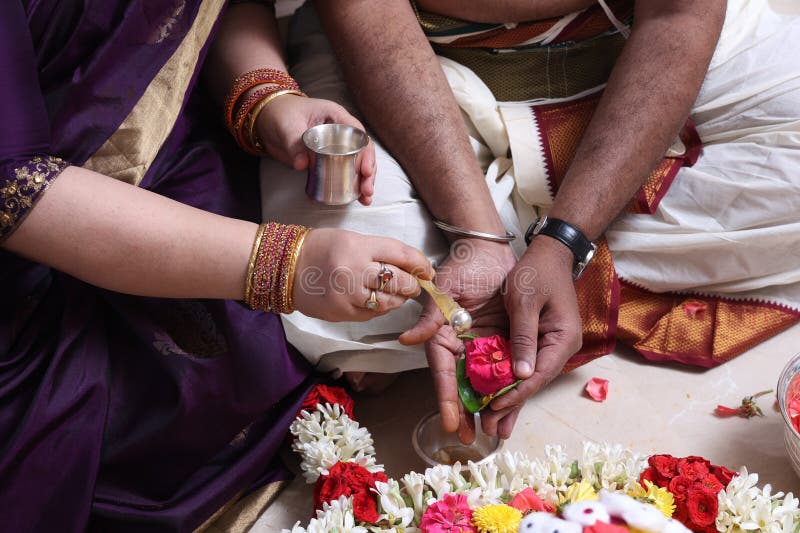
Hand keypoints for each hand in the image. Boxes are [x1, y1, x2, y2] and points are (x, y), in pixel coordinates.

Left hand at [256, 95, 376, 204]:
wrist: (265, 121)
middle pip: (362, 152)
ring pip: (355, 165)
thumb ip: (294, 143)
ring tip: (365, 199)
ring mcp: (334, 147)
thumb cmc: (279, 114)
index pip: (358, 135)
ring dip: (361, 182)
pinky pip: (339, 173)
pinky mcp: (326, 160)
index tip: (365, 170)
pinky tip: (351, 199)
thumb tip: (302, 165)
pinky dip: (346, 186)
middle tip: (366, 190)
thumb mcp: (286, 125)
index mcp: (336, 117)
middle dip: (368, 173)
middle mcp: (340, 132)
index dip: (366, 152)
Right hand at [292, 228, 433, 320]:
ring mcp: (348, 294)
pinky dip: (381, 308)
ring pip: (389, 301)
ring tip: (399, 294)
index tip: (426, 269)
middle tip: (415, 284)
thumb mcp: (351, 239)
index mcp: (358, 246)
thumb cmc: (320, 249)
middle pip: (399, 281)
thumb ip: (379, 251)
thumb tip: (410, 265)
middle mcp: (354, 270)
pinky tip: (378, 301)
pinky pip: (372, 313)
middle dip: (413, 284)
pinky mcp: (343, 312)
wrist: (286, 268)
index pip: (401, 254)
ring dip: (399, 299)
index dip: (420, 263)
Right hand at [399, 238, 515, 441]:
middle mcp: (461, 346)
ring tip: (494, 431)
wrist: (492, 251)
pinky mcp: (504, 342)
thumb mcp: (443, 289)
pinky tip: (512, 408)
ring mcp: (483, 346)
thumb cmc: (463, 267)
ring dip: (489, 407)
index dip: (446, 398)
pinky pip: (506, 369)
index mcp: (442, 336)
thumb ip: (430, 317)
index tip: (450, 422)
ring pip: (485, 382)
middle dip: (466, 412)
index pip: (443, 372)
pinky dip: (509, 388)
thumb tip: (407, 339)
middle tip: (470, 438)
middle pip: (462, 384)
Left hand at [485, 236, 582, 436]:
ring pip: (527, 378)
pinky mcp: (539, 341)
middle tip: (490, 430)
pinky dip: (509, 381)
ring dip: (509, 399)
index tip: (493, 409)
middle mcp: (560, 347)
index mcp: (562, 339)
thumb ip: (523, 337)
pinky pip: (523, 365)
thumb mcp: (525, 302)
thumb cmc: (535, 272)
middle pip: (533, 382)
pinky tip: (495, 398)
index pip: (538, 375)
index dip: (515, 394)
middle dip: (511, 405)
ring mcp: (551, 345)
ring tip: (492, 425)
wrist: (548, 254)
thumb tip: (522, 374)